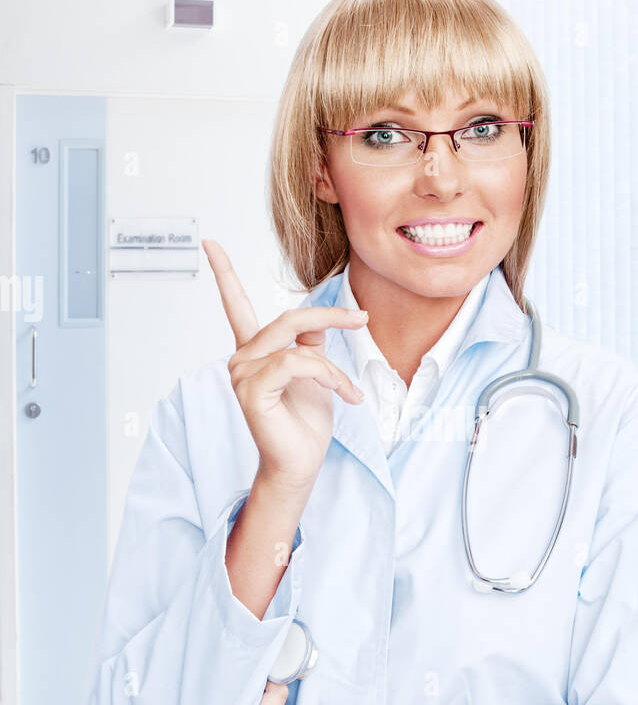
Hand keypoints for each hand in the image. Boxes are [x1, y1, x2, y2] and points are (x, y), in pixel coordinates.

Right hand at [201, 237, 368, 491]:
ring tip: (349, 391)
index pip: (235, 304)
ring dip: (332, 367)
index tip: (208, 241)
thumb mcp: (315, 372)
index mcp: (254, 350)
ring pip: (298, 346)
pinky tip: (343, 396)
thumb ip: (310, 342)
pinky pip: (297, 364)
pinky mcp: (251, 390)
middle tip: (363, 320)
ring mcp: (241, 373)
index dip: (223, 272)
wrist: (302, 463)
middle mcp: (241, 358)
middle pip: (289, 318)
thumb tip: (319, 320)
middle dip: (331, 317)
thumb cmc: (306, 423)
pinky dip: (328, 376)